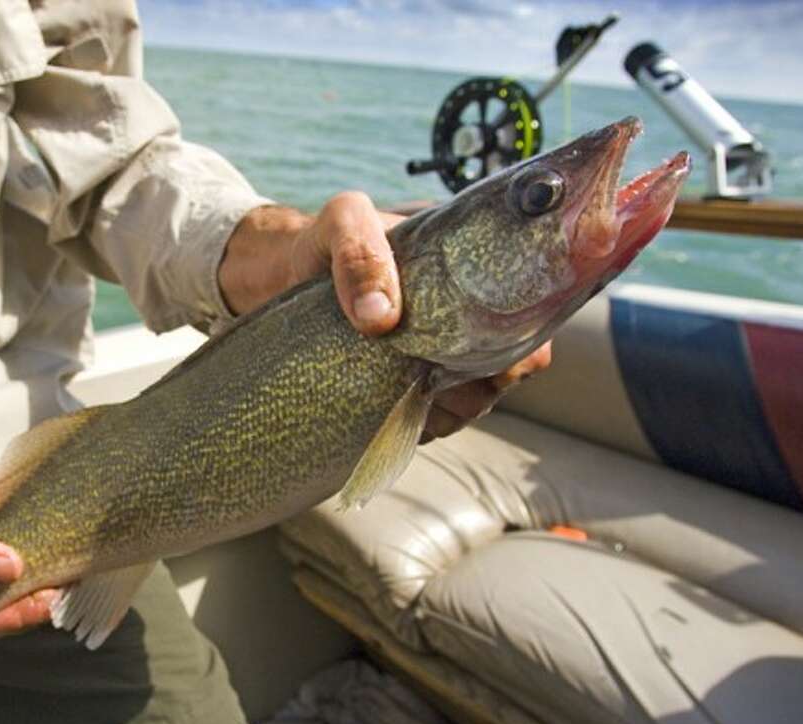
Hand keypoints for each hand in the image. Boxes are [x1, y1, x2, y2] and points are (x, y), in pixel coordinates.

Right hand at [0, 404, 54, 635]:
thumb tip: (6, 570)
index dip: (21, 615)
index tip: (46, 599)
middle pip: (18, 602)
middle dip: (45, 595)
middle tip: (67, 579)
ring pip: (31, 577)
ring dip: (54, 571)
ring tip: (75, 559)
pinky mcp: (10, 534)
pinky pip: (35, 545)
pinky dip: (53, 544)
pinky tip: (69, 537)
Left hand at [218, 193, 551, 439]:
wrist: (271, 279)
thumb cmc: (318, 241)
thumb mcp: (341, 221)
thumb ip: (361, 252)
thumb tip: (382, 319)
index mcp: (471, 273)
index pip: (532, 319)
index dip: (523, 344)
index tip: (488, 358)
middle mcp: (462, 319)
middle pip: (507, 370)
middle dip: (479, 384)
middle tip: (428, 375)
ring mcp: (434, 359)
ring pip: (471, 402)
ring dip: (445, 408)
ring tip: (399, 390)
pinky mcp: (400, 392)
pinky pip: (428, 422)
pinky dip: (413, 424)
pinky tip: (384, 410)